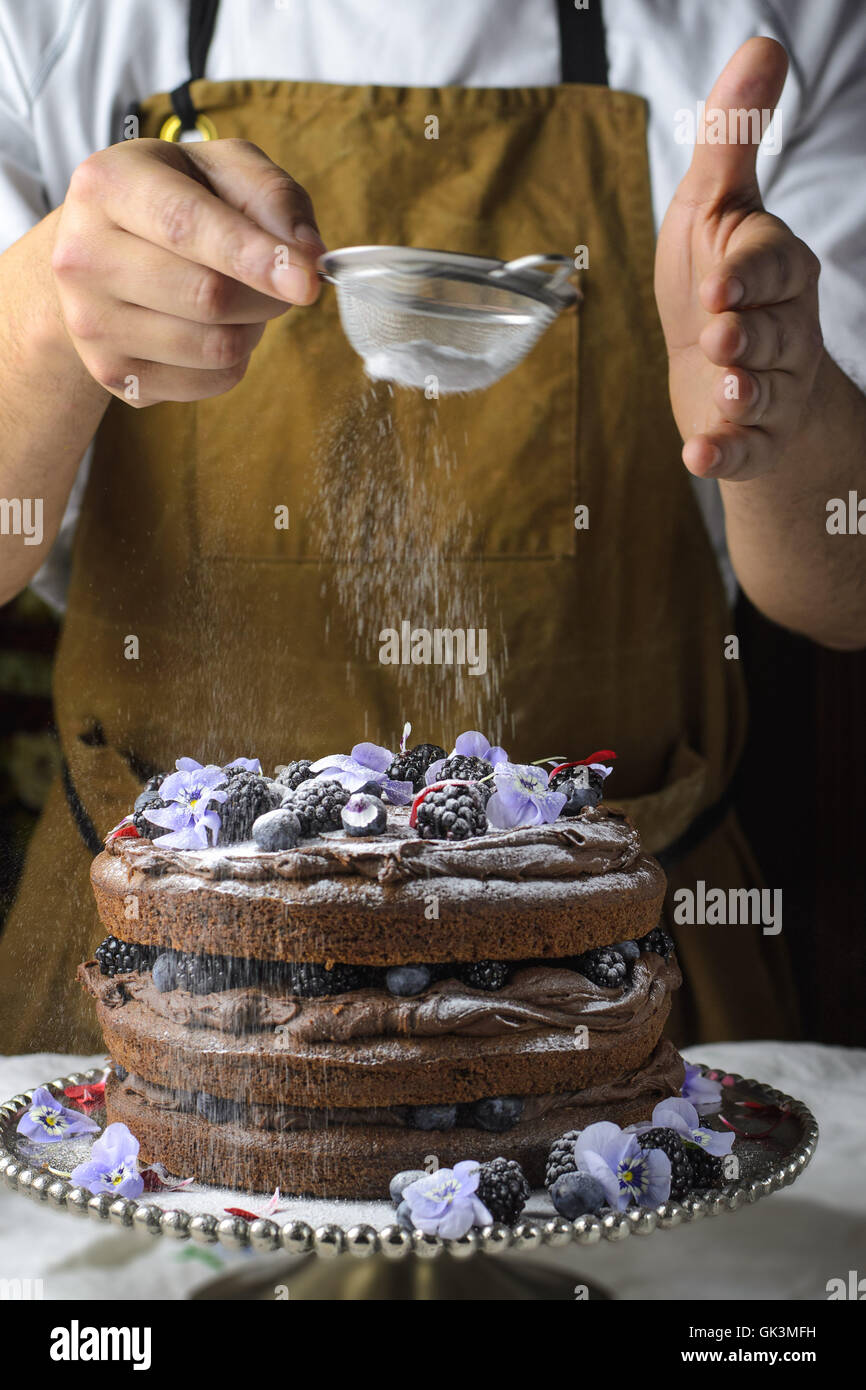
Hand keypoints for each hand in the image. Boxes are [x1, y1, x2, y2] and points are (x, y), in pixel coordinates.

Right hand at [51, 137, 324, 406]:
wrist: (99, 253)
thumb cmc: (175, 201)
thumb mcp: (221, 169)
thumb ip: (272, 196)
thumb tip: (308, 256)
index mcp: (107, 186)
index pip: (185, 226)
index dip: (253, 256)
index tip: (308, 281)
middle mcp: (83, 255)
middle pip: (209, 296)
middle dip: (267, 293)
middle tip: (279, 278)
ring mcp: (91, 323)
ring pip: (216, 347)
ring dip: (254, 327)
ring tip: (239, 298)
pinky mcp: (113, 374)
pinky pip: (211, 381)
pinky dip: (236, 359)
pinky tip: (216, 328)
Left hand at [655, 38, 823, 481]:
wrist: (721, 375)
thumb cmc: (713, 283)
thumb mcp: (715, 207)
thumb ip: (736, 138)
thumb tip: (761, 42)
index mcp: (776, 273)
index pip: (771, 267)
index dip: (748, 273)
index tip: (720, 280)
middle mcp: (783, 332)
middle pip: (771, 332)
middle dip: (747, 334)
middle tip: (721, 335)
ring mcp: (771, 390)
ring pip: (764, 391)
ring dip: (743, 393)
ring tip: (723, 391)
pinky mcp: (750, 439)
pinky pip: (745, 451)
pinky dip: (724, 455)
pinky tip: (700, 458)